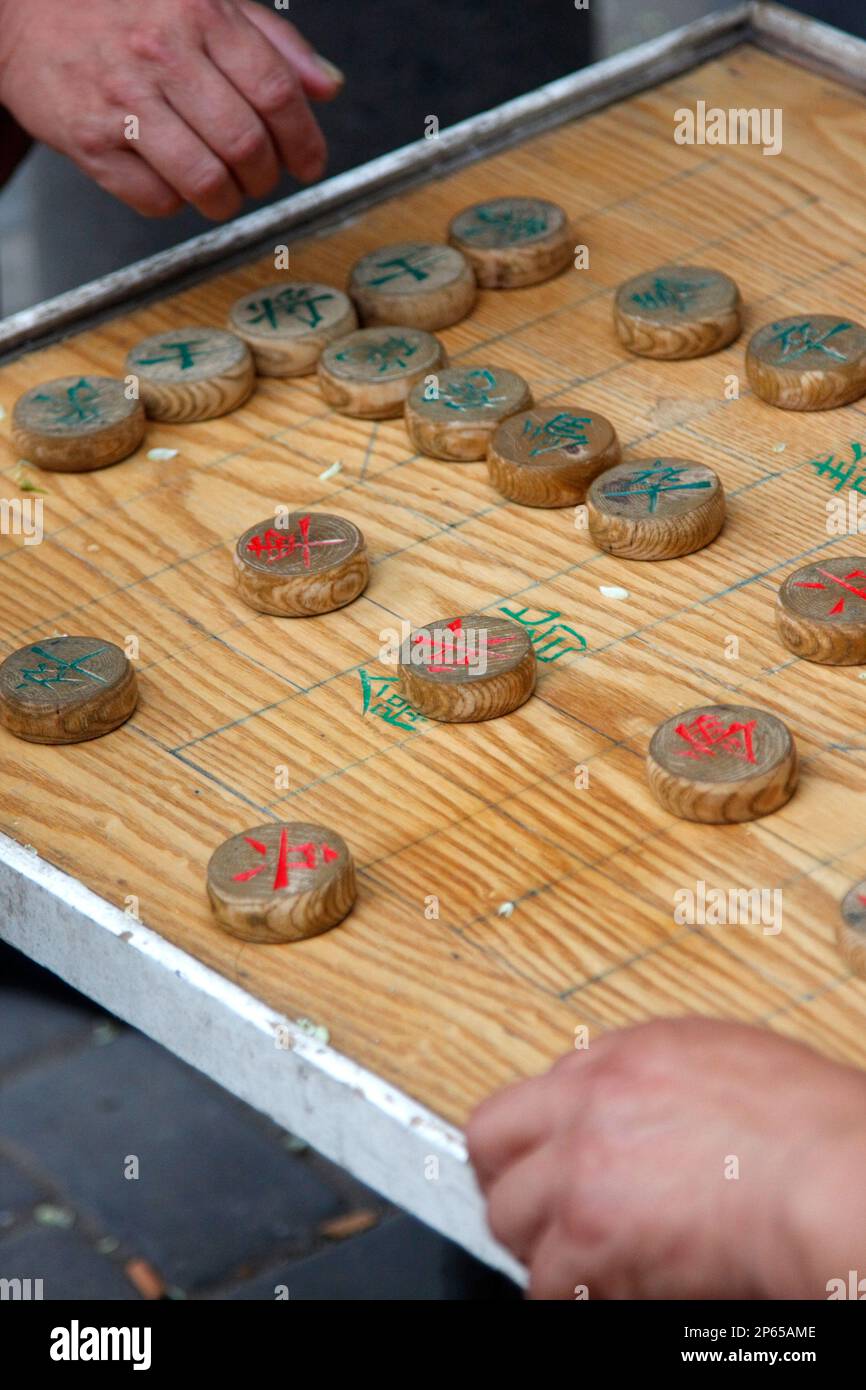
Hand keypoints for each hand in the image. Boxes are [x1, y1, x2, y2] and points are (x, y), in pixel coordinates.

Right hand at [0, 0, 340, 218]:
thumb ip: (273, 44)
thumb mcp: (205, 3)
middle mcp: (162, 54)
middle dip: (266, 177)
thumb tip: (328, 87)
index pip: (277, 94)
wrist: (24, 13)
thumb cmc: (125, 11)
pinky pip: (155, 200)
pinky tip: (170, 178)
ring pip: (206, 181)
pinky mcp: (89, 142)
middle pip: (248, 145)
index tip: (308, 164)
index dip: (304, 142)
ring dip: (227, 201)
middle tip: (261, 178)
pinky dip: (174, 202)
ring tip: (223, 191)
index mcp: (200, 13)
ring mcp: (123, 101)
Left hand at [468, 1017, 865, 1298]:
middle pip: (492, 1153)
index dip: (527, 1144)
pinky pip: (548, 1285)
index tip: (539, 1169)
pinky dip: (573, 1295)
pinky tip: (613, 1291)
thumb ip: (649, 1080)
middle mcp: (583, 1109)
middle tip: (543, 1220)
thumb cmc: (805, 1124)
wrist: (824, 1175)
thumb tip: (626, 1106)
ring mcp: (580, 1174)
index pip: (522, 1098)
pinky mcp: (591, 1240)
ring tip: (584, 1265)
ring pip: (511, 1223)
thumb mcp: (716, 1059)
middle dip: (515, 1190)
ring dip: (542, 1249)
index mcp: (614, 1061)